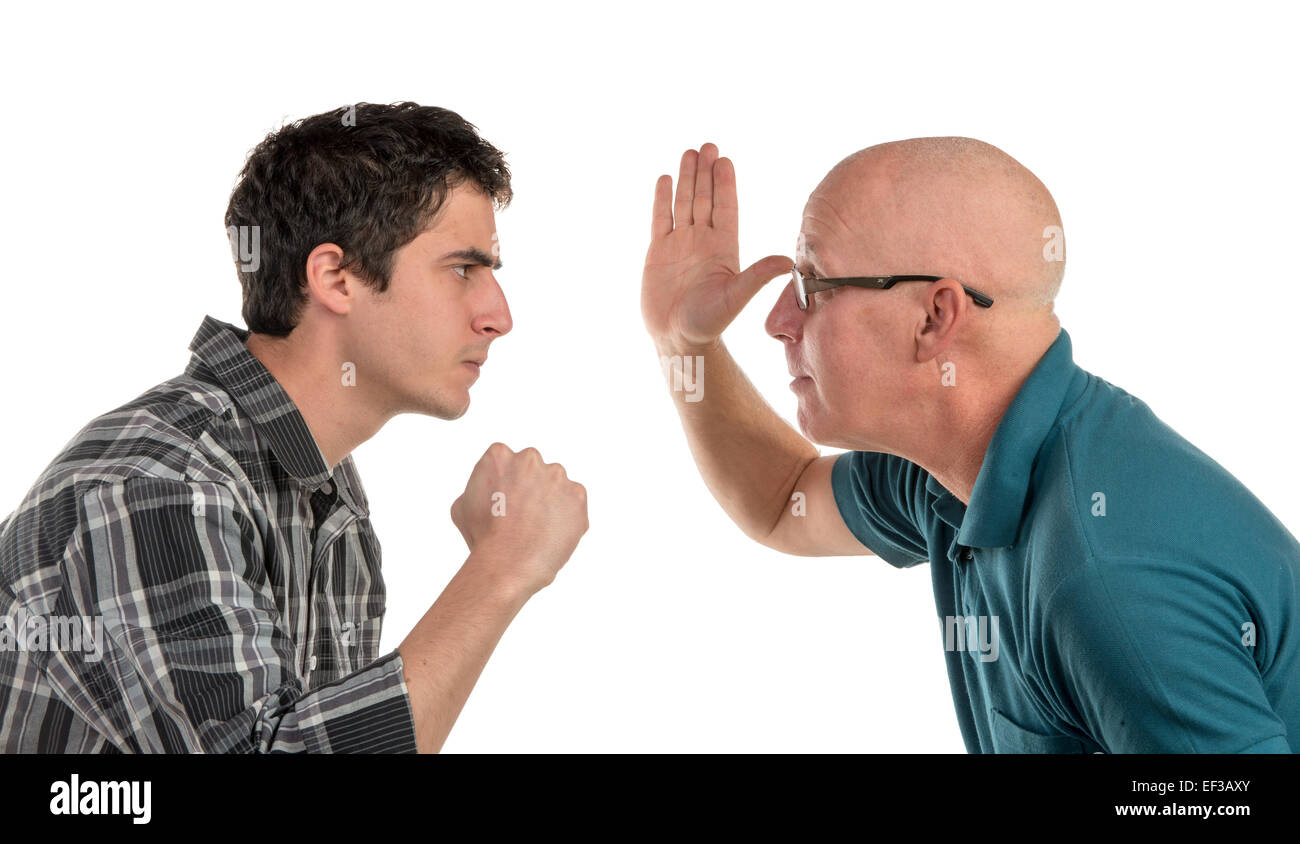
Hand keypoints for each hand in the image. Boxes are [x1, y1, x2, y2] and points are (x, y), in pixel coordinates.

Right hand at [449, 443, 588, 595]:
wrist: (508, 562)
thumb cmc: (482, 537)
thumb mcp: (462, 506)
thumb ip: (479, 486)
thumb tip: (488, 486)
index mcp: (499, 454)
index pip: (506, 461)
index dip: (505, 485)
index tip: (503, 503)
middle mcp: (530, 458)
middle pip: (533, 469)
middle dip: (530, 488)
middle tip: (521, 516)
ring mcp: (557, 475)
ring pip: (556, 485)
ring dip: (550, 500)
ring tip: (537, 528)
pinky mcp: (577, 494)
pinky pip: (574, 502)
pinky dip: (568, 516)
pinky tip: (551, 532)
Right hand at [641, 143, 792, 351]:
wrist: (678, 338)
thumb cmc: (709, 322)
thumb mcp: (735, 297)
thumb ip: (758, 276)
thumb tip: (788, 261)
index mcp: (723, 248)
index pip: (725, 207)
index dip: (725, 184)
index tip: (724, 160)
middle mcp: (703, 241)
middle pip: (704, 198)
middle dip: (705, 172)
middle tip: (708, 145)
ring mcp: (680, 244)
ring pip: (684, 202)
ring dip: (686, 178)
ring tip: (689, 152)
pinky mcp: (658, 251)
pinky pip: (661, 219)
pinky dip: (662, 199)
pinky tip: (665, 179)